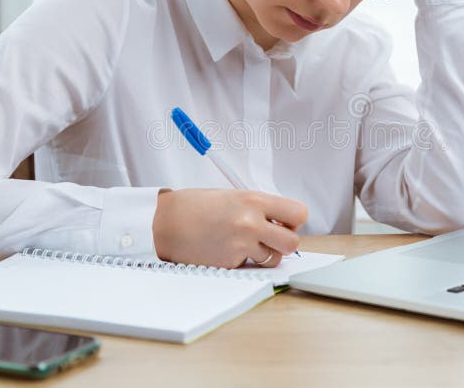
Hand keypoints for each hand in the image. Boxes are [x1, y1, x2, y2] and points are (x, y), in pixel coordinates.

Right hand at [152, 188, 307, 268]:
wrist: (164, 222)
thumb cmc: (196, 206)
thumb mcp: (233, 196)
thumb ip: (260, 208)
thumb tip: (282, 222)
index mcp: (254, 200)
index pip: (299, 213)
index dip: (294, 221)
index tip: (284, 222)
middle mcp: (251, 223)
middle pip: (292, 242)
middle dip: (283, 242)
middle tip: (269, 237)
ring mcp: (241, 245)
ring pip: (273, 259)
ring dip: (264, 254)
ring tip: (243, 243)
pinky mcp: (230, 263)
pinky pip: (250, 266)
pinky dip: (242, 261)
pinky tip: (225, 249)